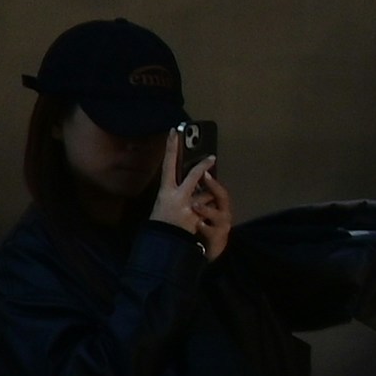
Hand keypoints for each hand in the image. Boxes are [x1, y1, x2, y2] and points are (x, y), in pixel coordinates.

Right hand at [153, 138, 229, 257]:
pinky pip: (210, 209)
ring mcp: (186, 206)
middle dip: (203, 166)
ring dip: (207, 200)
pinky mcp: (196, 217)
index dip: (171, 148)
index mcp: (164, 191)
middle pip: (192, 176)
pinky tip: (202, 221)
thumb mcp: (164, 203)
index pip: (168, 164)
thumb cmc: (163, 222)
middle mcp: (175, 196)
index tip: (174, 132)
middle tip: (212, 157)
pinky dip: (209, 212)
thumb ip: (177, 191)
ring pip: (206, 195)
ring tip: (200, 211)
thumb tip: (194, 182)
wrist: (163, 243)